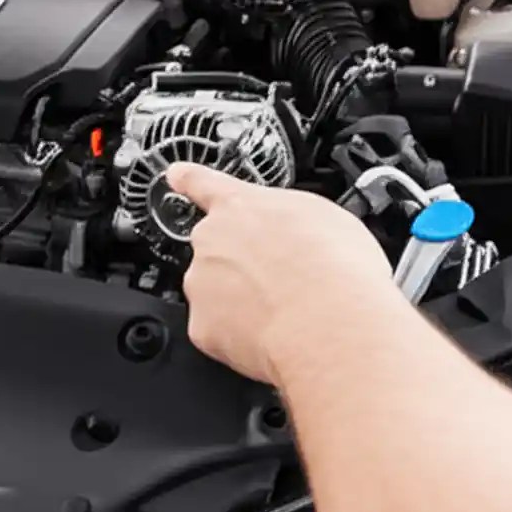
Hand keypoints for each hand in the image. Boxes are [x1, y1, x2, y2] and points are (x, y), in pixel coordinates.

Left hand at [167, 162, 404, 385]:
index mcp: (240, 206)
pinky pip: (217, 330)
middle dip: (243, 265)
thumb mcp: (322, 215)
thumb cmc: (336, 268)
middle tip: (284, 281)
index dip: (188, 178)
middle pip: (217, 249)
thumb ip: (287, 215)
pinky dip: (240, 336)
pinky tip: (274, 333)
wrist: (330, 325)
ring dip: (242, 301)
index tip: (176, 176)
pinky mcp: (202, 326)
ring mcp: (202, 283)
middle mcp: (211, 239)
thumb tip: (288, 230)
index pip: (202, 182)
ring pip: (216, 291)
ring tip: (286, 311)